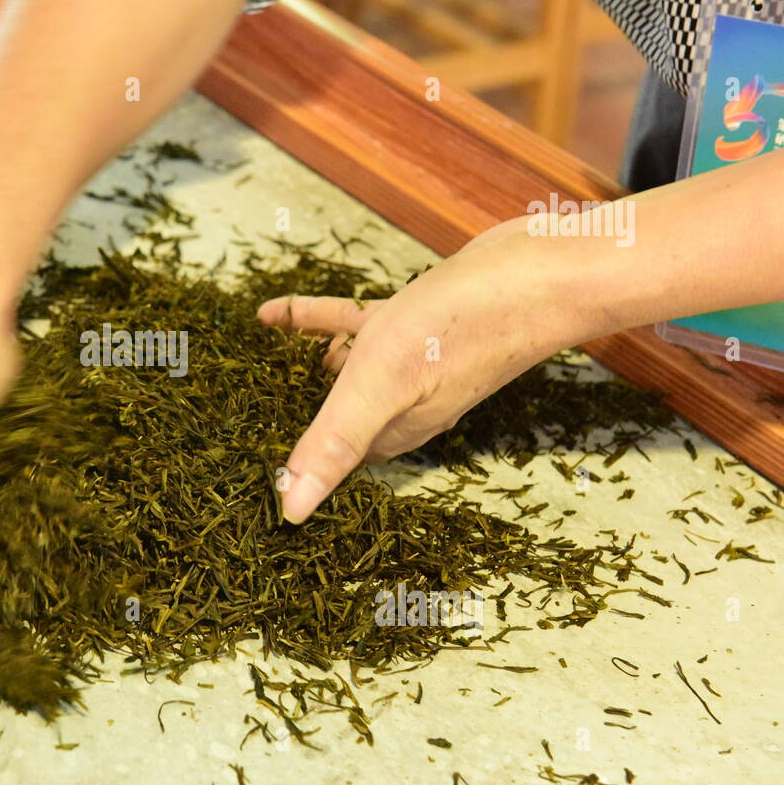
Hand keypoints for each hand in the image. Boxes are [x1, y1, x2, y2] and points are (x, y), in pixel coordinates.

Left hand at [258, 220, 583, 522]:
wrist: (544, 271)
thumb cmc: (463, 325)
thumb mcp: (380, 383)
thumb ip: (334, 443)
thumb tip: (289, 513)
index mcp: (393, 428)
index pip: (333, 462)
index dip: (298, 473)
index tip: (255, 488)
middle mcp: (403, 402)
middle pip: (336, 421)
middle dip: (296, 426)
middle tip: (240, 431)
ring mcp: (412, 362)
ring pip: (343, 374)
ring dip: (302, 374)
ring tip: (255, 371)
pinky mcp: (419, 321)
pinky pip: (352, 327)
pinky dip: (311, 322)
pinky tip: (272, 313)